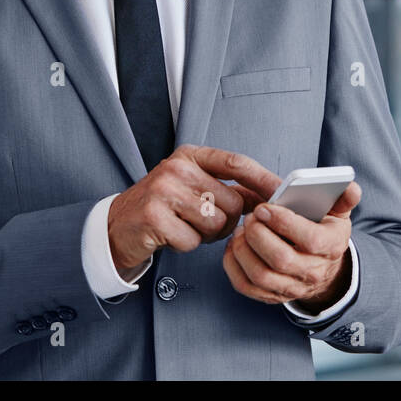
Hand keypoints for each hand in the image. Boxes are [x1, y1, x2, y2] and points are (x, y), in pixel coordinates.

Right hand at [108, 145, 280, 273]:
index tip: (282, 192)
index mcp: (190, 156)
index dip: (262, 179)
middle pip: (232, 202)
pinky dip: (186, 244)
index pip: (236, 163)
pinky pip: (192, 240)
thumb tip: (269, 197)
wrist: (117, 226)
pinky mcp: (153, 216)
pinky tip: (171, 236)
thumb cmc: (163, 208)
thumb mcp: (193, 187)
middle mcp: (176, 168)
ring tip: (185, 227)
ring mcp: (163, 191)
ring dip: (206, 235)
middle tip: (204, 223)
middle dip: (226, 222)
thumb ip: (228, 189)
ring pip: (215, 223)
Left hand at [223, 180, 361, 311]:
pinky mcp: (271, 296)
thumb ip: (343, 197)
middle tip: (250, 217)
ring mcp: (291, 287)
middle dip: (259, 235)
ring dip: (244, 249)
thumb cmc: (323, 232)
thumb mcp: (337, 213)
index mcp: (332, 246)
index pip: (311, 239)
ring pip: (260, 275)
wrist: (322, 270)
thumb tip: (350, 186)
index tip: (264, 208)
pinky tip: (235, 245)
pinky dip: (233, 265)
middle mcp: (313, 272)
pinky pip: (246, 286)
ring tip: (241, 229)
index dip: (284, 222)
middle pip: (281, 259)